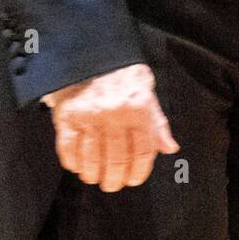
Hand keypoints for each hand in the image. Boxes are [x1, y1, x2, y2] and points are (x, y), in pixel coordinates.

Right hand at [44, 62, 178, 191]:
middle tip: (112, 184)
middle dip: (115, 180)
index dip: (139, 172)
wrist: (91, 56)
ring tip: (95, 177)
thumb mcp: (147, 94)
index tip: (133, 179)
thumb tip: (170, 148)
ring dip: (94, 175)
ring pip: (92, 159)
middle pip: (117, 160)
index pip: (143, 152)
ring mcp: (89, 115)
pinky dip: (73, 163)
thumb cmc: (123, 79)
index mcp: (138, 108)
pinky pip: (69, 149)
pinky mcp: (68, 116)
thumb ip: (157, 123)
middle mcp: (114, 113)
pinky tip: (78, 166)